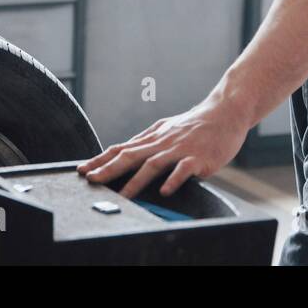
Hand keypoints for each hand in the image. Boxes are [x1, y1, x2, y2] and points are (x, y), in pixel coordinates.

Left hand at [76, 93, 250, 199]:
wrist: (226, 112)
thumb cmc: (196, 125)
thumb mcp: (167, 129)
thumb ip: (148, 142)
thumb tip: (125, 152)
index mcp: (153, 137)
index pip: (120, 148)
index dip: (100, 159)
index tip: (82, 169)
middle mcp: (162, 142)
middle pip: (130, 156)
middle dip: (108, 169)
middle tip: (90, 180)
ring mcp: (180, 149)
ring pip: (153, 164)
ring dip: (136, 180)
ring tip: (123, 195)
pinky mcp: (199, 157)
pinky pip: (184, 169)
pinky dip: (173, 180)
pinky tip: (164, 191)